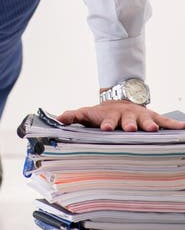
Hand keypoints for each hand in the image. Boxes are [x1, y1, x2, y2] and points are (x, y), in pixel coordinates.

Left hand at [57, 100, 184, 131]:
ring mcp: (140, 116)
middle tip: (132, 128)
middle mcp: (126, 116)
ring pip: (146, 120)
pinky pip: (165, 120)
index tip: (106, 128)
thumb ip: (73, 116)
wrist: (119, 100)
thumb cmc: (101, 114)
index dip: (107, 124)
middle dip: (130, 124)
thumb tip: (57, 119)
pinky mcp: (152, 117)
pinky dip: (174, 124)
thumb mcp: (87, 113)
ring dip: (150, 124)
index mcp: (110, 117)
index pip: (107, 121)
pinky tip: (183, 128)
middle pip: (128, 120)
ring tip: (154, 129)